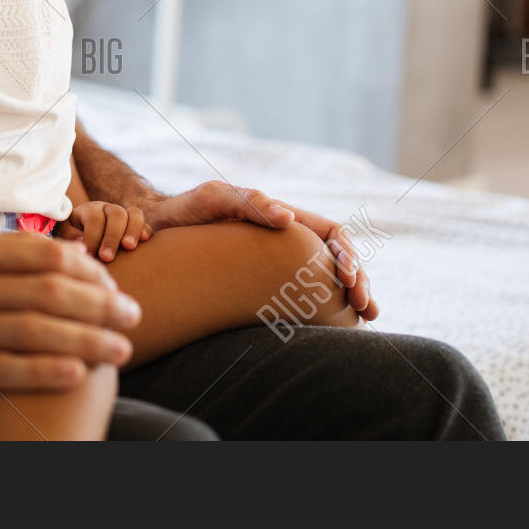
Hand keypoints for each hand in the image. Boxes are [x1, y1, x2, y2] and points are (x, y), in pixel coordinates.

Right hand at [0, 230, 142, 409]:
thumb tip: (63, 255)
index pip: (43, 253)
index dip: (89, 269)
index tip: (114, 282)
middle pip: (49, 291)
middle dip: (102, 304)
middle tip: (134, 315)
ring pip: (36, 330)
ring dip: (89, 340)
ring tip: (122, 348)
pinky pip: (7, 368)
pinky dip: (48, 370)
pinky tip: (80, 372)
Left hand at [57, 201, 151, 262]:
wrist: (81, 235)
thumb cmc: (72, 238)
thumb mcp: (65, 235)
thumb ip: (70, 237)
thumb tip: (83, 243)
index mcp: (89, 210)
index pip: (94, 217)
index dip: (92, 236)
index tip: (89, 255)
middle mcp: (107, 209)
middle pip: (116, 213)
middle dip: (112, 236)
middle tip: (107, 257)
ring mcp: (123, 216)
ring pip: (134, 214)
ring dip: (132, 231)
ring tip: (129, 248)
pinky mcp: (134, 226)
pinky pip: (145, 223)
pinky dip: (145, 230)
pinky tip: (144, 242)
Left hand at [146, 181, 378, 319]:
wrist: (160, 229)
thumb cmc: (187, 211)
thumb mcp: (215, 198)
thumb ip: (249, 202)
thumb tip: (286, 218)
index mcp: (286, 220)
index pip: (332, 235)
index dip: (348, 256)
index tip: (350, 279)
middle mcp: (288, 243)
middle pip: (337, 261)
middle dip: (359, 282)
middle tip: (368, 308)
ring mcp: (278, 266)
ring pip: (324, 282)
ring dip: (348, 298)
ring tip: (364, 319)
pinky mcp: (263, 287)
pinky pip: (301, 298)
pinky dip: (321, 312)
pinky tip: (329, 331)